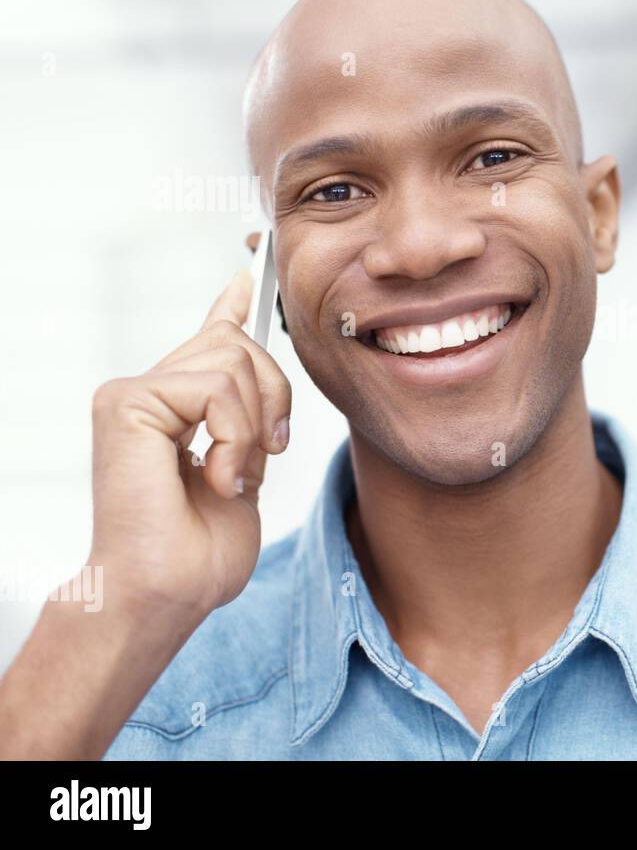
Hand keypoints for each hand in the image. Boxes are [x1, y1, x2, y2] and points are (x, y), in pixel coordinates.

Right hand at [89, 264, 291, 619]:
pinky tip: (217, 476)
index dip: (231, 305)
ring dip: (253, 426)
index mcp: (174, 408)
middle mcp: (147, 393)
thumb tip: (252, 383)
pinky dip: (235, 436)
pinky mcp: (126, 402)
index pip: (207, 339)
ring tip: (232, 475)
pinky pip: (217, 388)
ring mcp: (131, 394)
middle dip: (273, 398)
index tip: (248, 276)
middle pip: (239, 346)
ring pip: (234, 362)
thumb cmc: (199, 553)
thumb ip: (246, 415)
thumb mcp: (244, 469)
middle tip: (263, 454)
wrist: (165, 595)